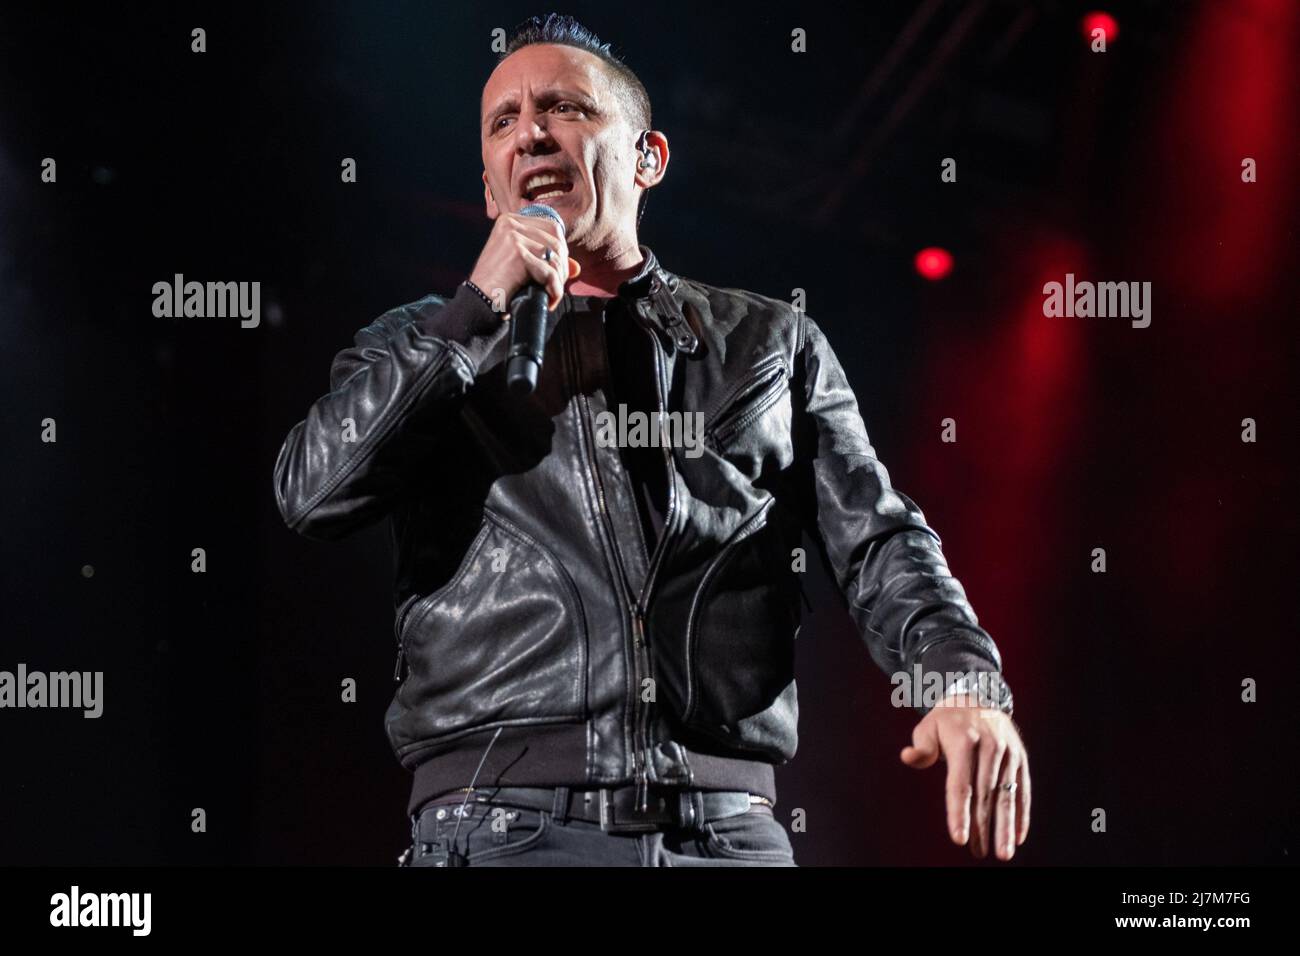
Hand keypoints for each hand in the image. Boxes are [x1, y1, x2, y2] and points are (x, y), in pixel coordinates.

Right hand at [468, 210, 580, 316]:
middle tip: (553, 287)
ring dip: (558, 281)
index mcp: (510, 220)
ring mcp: (513, 237)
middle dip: (562, 267)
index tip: (556, 272)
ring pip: (556, 258)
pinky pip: (550, 274)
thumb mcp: (523, 267)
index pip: (552, 227)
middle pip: (557, 241)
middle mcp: (511, 223)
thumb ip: (548, 261)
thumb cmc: (499, 286)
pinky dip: (554, 291)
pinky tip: (548, 301)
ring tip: (549, 295)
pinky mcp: (518, 254)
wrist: (477, 302)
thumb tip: (576, 267)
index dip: (561, 251)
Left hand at [899, 695, 1030, 859]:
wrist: (977, 699)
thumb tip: (907, 757)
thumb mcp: (928, 728)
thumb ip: (921, 747)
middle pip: (985, 794)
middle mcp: (990, 746)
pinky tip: (1017, 836)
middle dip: (983, 827)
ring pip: (1007, 795)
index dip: (959, 812)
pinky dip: (1021, 814)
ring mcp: (1008, 753)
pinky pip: (1022, 789)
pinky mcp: (1020, 758)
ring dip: (1005, 827)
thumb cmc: (946, 722)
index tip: (959, 837)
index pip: (960, 783)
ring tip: (1002, 853)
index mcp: (964, 740)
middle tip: (979, 853)